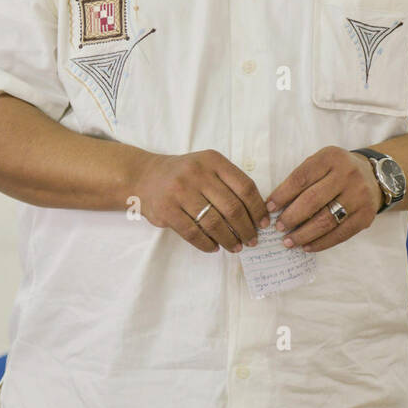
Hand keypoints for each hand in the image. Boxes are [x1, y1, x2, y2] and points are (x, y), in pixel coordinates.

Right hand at [134, 150, 270, 254]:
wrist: (145, 176)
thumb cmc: (184, 175)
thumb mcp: (207, 166)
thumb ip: (228, 182)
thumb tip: (256, 214)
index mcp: (213, 160)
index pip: (245, 186)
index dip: (257, 208)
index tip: (263, 223)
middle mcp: (197, 173)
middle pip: (232, 207)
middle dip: (246, 228)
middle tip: (251, 240)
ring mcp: (180, 191)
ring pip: (214, 222)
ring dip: (229, 239)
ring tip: (236, 247)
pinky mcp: (167, 210)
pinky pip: (193, 232)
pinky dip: (207, 244)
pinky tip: (214, 247)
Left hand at [264, 147, 383, 252]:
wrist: (373, 175)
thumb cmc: (337, 170)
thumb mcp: (321, 163)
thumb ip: (302, 179)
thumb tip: (276, 206)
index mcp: (331, 157)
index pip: (301, 178)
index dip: (282, 194)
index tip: (269, 208)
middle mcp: (347, 175)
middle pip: (313, 200)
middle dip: (291, 217)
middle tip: (279, 227)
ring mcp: (359, 196)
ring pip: (326, 220)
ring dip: (303, 234)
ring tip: (289, 241)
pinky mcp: (365, 216)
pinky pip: (340, 234)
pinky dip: (321, 243)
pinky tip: (307, 246)